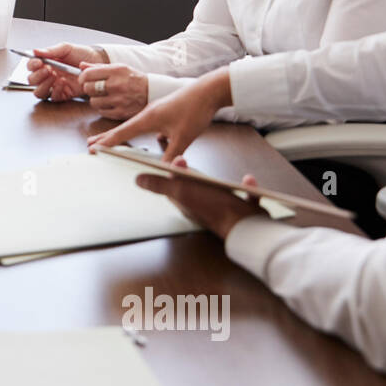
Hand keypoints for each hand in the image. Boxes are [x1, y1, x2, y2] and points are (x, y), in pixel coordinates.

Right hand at [27, 43, 106, 100]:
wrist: (97, 62)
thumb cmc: (81, 54)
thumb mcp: (66, 48)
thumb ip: (50, 50)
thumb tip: (35, 51)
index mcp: (46, 63)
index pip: (31, 66)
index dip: (31, 65)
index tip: (39, 62)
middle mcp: (47, 76)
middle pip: (32, 81)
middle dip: (37, 76)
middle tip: (48, 69)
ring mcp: (54, 86)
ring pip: (39, 92)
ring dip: (44, 85)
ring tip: (54, 76)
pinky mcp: (63, 95)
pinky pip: (53, 98)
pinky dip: (56, 91)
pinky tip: (63, 82)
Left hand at [78, 63, 148, 119]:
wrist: (153, 92)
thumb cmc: (133, 79)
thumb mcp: (119, 68)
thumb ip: (99, 67)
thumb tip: (81, 65)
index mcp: (116, 71)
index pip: (88, 74)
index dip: (82, 78)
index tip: (84, 80)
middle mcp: (117, 85)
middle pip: (88, 88)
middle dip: (89, 88)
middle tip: (96, 88)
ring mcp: (119, 100)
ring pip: (93, 102)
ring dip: (96, 100)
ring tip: (105, 96)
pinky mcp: (121, 113)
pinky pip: (101, 112)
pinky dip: (103, 108)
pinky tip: (111, 104)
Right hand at [88, 67, 232, 160]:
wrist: (209, 90)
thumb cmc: (195, 110)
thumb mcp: (184, 136)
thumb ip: (172, 155)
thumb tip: (164, 172)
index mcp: (148, 119)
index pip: (121, 133)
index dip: (106, 142)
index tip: (93, 149)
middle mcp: (148, 114)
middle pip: (122, 129)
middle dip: (106, 137)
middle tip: (90, 143)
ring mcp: (156, 111)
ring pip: (134, 126)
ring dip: (121, 134)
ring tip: (112, 140)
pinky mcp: (165, 112)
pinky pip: (147, 124)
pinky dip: (141, 131)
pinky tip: (154, 137)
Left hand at [134, 156, 263, 239]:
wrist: (246, 225)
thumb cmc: (213, 207)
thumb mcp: (182, 191)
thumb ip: (160, 186)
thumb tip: (138, 180)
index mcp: (186, 204)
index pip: (174, 187)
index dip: (174, 174)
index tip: (179, 159)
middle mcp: (203, 208)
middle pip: (196, 190)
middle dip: (196, 177)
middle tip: (195, 166)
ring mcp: (223, 210)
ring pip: (220, 194)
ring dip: (220, 184)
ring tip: (220, 177)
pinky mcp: (243, 211)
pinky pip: (244, 197)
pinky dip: (246, 189)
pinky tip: (248, 180)